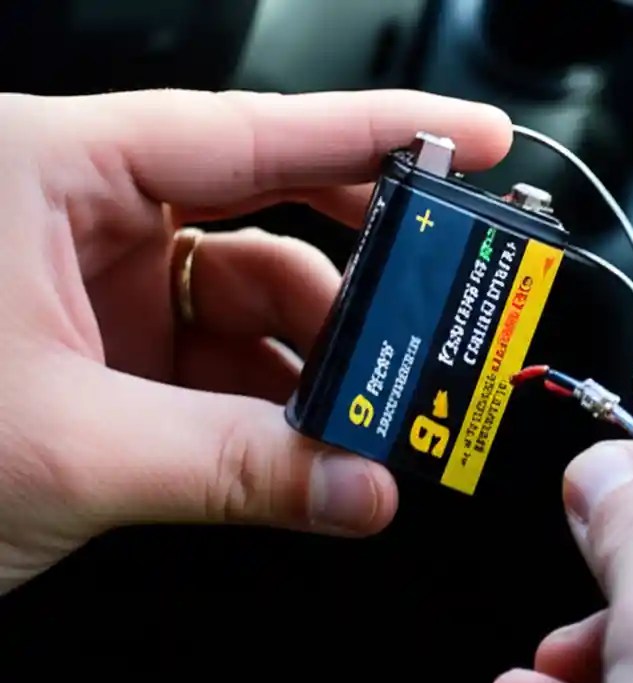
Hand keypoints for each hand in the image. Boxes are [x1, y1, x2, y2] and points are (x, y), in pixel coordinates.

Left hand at [0, 88, 510, 593]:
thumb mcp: (64, 450)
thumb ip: (236, 468)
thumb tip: (362, 487)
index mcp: (46, 169)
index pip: (251, 131)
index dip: (381, 134)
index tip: (473, 139)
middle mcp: (75, 207)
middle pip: (268, 207)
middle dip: (365, 267)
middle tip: (448, 302)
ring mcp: (90, 278)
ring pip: (251, 292)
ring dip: (322, 355)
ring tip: (374, 410)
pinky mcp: (99, 344)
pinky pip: (218, 351)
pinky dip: (273, 395)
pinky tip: (313, 438)